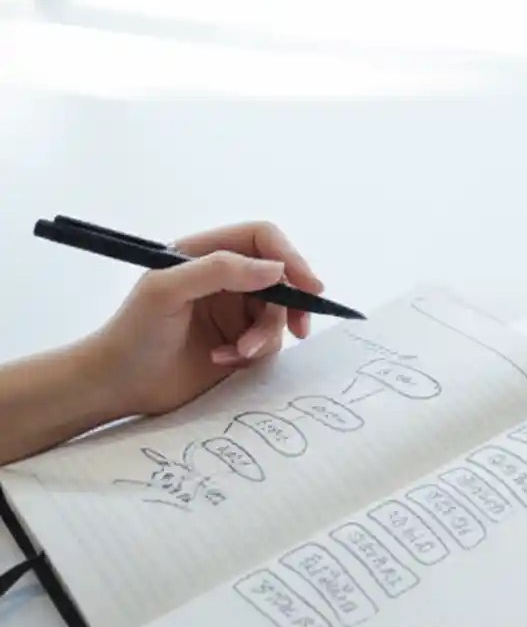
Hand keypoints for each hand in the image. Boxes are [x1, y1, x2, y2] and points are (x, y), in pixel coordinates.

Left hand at [84, 221, 323, 417]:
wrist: (119, 387)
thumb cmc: (133, 334)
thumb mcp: (167, 291)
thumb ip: (219, 271)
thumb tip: (276, 269)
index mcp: (204, 254)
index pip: (262, 239)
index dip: (289, 257)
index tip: (308, 287)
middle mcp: (224, 279)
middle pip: (280, 279)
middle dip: (288, 305)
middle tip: (300, 329)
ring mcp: (233, 312)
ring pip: (278, 315)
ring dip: (264, 336)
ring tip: (237, 354)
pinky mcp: (239, 343)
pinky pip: (269, 343)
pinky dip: (253, 354)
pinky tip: (224, 361)